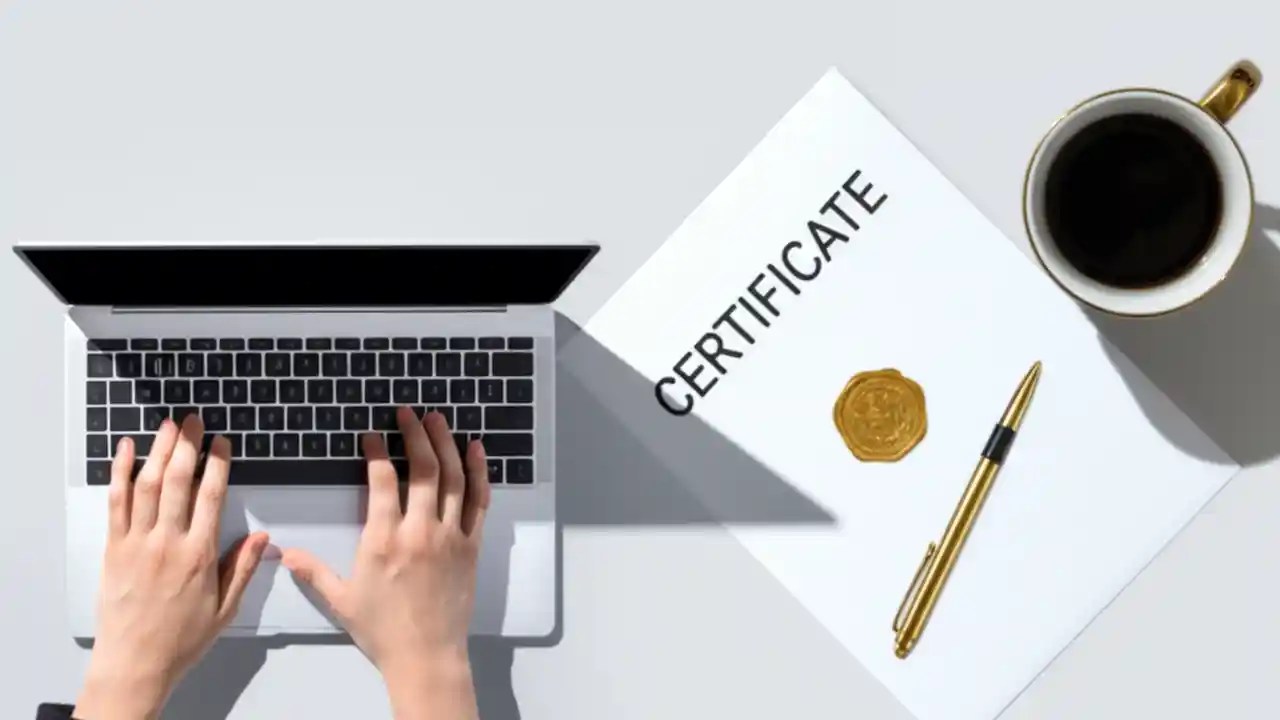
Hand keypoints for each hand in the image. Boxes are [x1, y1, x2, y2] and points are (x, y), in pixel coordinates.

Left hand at [74, 416, 268, 719]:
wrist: (135, 662)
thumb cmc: (182, 639)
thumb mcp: (226, 609)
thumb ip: (242, 569)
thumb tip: (263, 538)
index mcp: (199, 556)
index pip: (211, 497)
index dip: (217, 464)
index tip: (221, 442)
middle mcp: (168, 543)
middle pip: (178, 482)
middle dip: (187, 446)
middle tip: (193, 419)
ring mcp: (137, 543)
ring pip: (147, 486)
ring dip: (158, 451)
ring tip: (167, 425)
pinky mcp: (113, 548)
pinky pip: (115, 503)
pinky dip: (119, 473)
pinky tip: (125, 451)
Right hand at [282, 408, 490, 719]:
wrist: (426, 655)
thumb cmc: (383, 630)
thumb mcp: (341, 599)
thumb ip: (313, 571)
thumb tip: (282, 552)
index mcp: (384, 539)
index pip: (381, 481)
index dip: (377, 452)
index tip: (372, 435)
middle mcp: (420, 531)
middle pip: (422, 469)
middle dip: (415, 434)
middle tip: (408, 413)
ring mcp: (450, 536)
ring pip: (453, 478)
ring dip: (446, 444)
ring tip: (438, 420)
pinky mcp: (471, 546)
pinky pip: (479, 501)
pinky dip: (479, 472)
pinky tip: (476, 450)